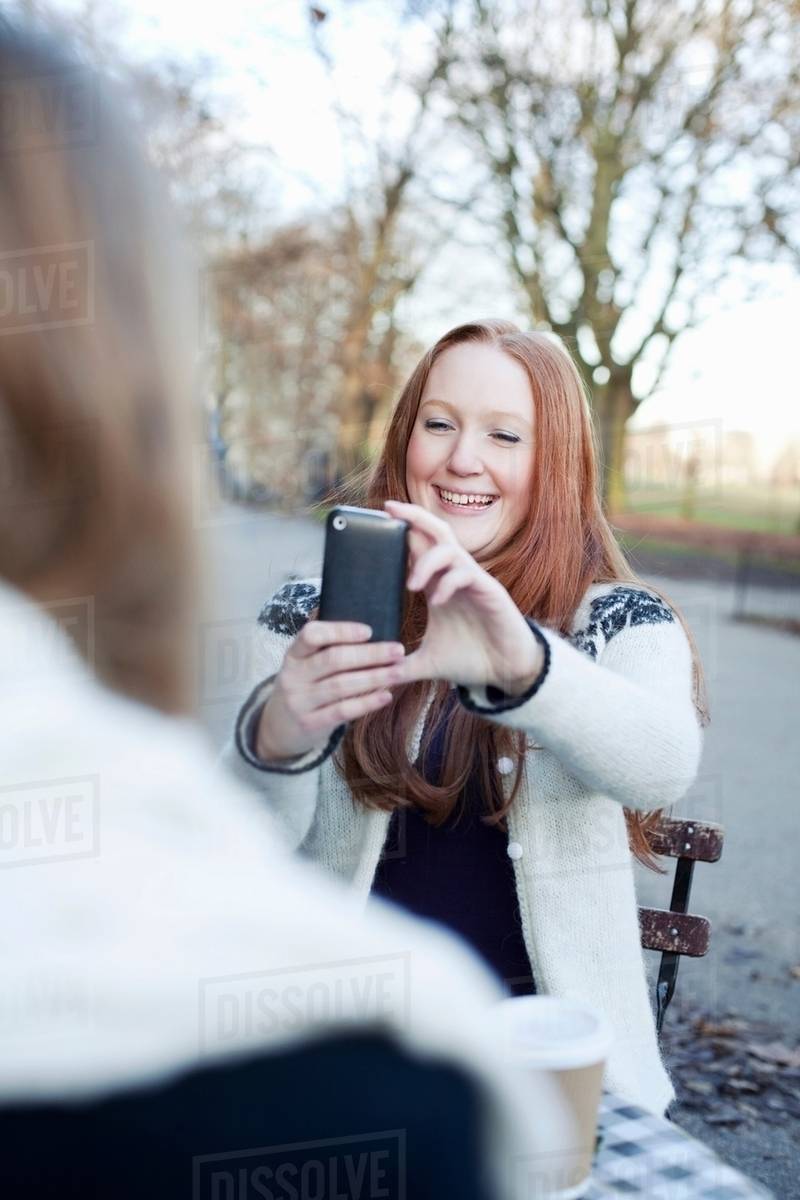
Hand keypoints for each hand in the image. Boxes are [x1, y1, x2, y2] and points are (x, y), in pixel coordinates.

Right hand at [256, 621, 405, 760]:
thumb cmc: (303, 687)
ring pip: (341, 686)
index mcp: (293, 655)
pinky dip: (366, 703)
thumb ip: (327, 650)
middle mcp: (293, 676)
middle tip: (398, 650)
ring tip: (399, 672)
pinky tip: (385, 696)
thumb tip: (372, 633)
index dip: (340, 631)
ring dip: (374, 677)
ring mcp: (300, 701)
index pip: (311, 634)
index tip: (369, 631)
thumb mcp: (304, 665)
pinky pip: (342, 711)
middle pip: (333, 659)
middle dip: (370, 654)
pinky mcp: (310, 724)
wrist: (277, 728)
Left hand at [384, 500, 543, 693]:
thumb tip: (377, 678)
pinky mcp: (490, 591)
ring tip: (412, 585)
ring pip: (449, 548)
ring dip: (427, 561)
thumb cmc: (469, 659)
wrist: (505, 672)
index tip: (375, 522)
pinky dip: (448, 583)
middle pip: (436, 532)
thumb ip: (401, 666)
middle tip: (389, 509)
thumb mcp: (428, 663)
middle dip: (414, 516)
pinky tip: (437, 602)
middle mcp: (454, 576)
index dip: (400, 532)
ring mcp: (473, 581)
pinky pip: (466, 573)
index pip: (418, 547)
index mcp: (437, 585)